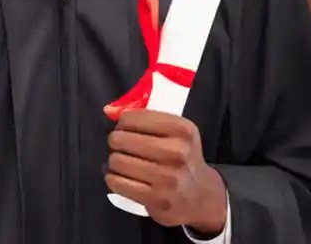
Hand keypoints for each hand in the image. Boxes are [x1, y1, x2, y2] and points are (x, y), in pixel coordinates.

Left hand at [104, 110, 226, 233]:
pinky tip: (122, 178)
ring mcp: (167, 178)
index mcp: (182, 129)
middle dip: (116, 142)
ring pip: (116, 161)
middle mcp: (177, 152)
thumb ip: (146, 119)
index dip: (122, 124)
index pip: (131, 118)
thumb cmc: (182, 159)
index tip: (125, 129)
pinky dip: (113, 179)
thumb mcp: (176, 133)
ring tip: (123, 164)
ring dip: (114, 162)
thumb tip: (109, 110)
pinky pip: (117, 183)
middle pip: (120, 139)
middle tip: (122, 147)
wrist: (201, 196)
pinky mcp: (156, 199)